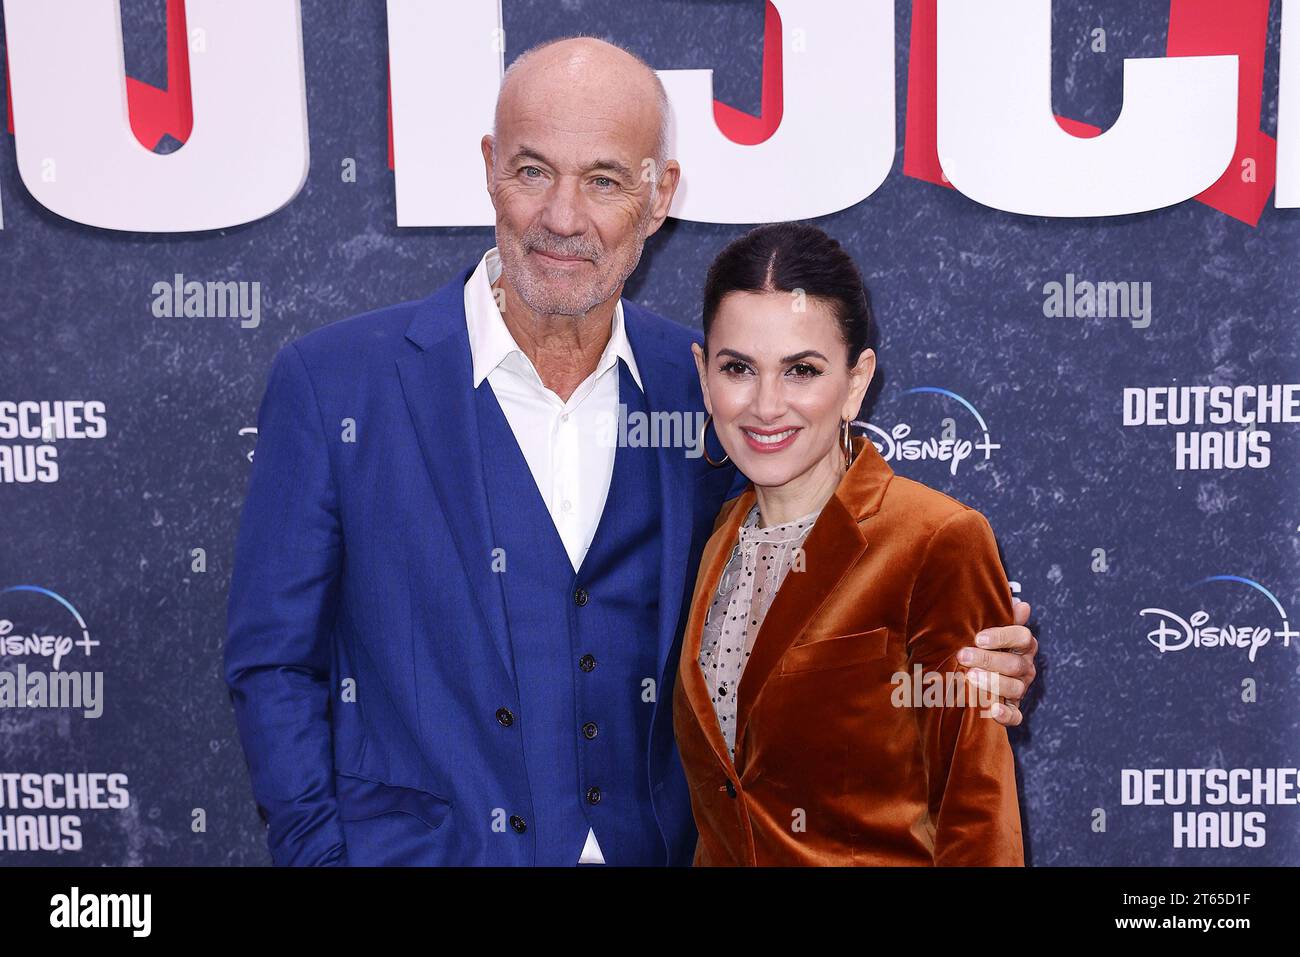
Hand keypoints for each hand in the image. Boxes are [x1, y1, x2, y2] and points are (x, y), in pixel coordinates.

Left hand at [960, 598, 1036, 726]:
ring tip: (971, 678)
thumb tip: (1022, 604)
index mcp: (1023, 646)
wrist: (972, 675)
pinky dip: (1005, 715)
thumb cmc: (981, 647)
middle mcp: (1025, 668)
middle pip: (1014, 664)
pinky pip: (1015, 716)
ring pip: (1014, 688)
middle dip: (988, 660)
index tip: (979, 637)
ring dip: (993, 683)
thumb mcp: (989, 631)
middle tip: (963, 656)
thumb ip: (1002, 617)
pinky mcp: (1013, 710)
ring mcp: (1020, 690)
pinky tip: (992, 709)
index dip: (1002, 636)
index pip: (1023, 637)